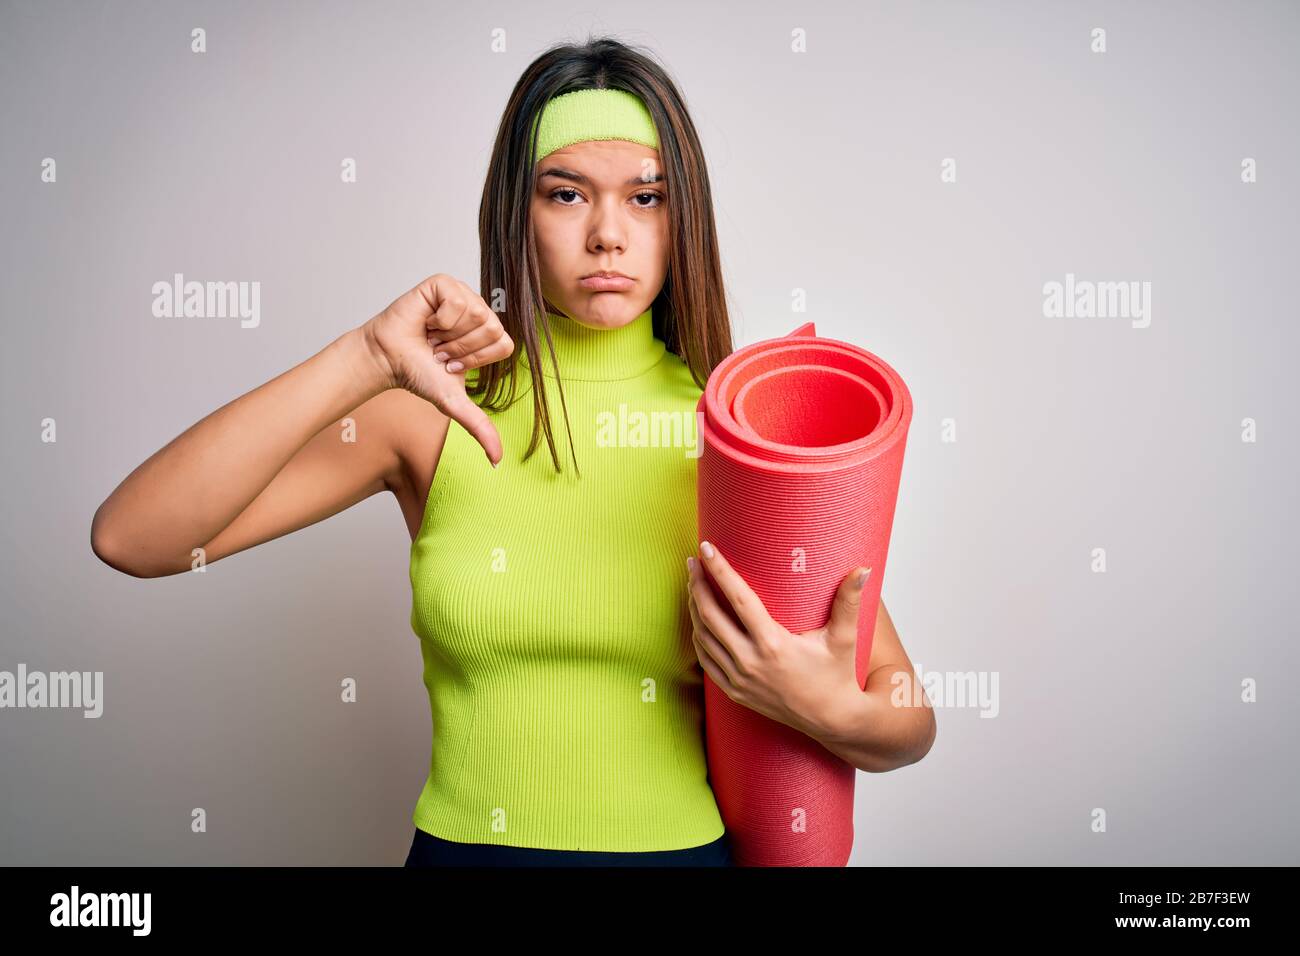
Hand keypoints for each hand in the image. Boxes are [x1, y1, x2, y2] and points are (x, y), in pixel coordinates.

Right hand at [362, 274, 514, 465]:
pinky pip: (457, 299)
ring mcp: (462, 294)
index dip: (476, 359)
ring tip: (432, 335)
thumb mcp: (454, 403)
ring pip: (476, 313)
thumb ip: (480, 427)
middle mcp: (479, 311)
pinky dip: (439, 317)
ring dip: (448, 334)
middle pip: (493, 328)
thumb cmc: (418, 374)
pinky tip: (426, 320)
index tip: (452, 364)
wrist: (388, 360)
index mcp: (488, 335)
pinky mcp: (443, 283)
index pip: (504, 345)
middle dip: (461, 348)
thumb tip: (498, 461)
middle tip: (440, 350)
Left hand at [686, 540, 870, 739]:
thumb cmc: (838, 675)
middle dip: (697, 584)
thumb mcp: (844, 638)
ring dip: (694, 608)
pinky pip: (705, 661)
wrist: (832, 719)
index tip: (706, 548)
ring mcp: (739, 679)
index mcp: (774, 644)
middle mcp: (751, 662)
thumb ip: (849, 601)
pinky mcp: (734, 692)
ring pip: (703, 637)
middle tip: (693, 562)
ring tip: (693, 585)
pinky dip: (698, 637)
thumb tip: (863, 568)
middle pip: (710, 615)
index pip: (738, 598)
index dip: (719, 570)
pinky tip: (698, 621)